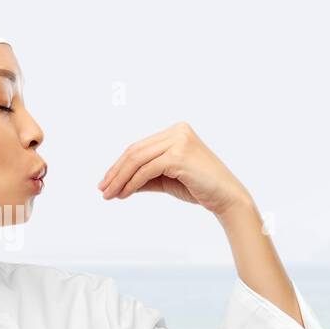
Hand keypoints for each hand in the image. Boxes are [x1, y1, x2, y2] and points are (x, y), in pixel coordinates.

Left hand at [97, 122, 253, 217]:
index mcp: (176, 131)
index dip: (119, 165)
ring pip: (137, 160)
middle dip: (116, 172)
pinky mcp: (179, 156)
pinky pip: (147, 171)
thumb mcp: (166, 179)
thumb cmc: (199, 188)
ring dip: (120, 179)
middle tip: (102, 189)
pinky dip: (132, 183)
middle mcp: (177, 131)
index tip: (106, 181)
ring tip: (109, 194)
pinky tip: (124, 194)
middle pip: (135, 151)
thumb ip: (145, 177)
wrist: (226, 198)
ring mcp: (179, 141)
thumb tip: (117, 183)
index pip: (139, 147)